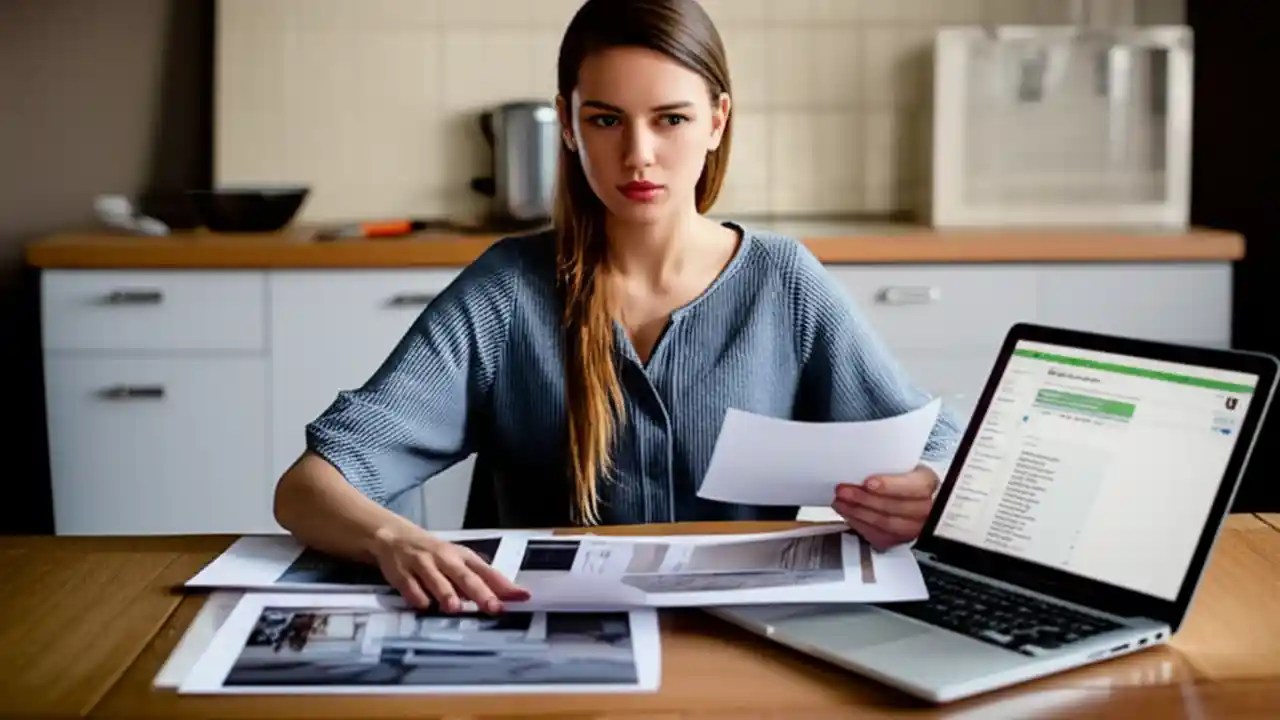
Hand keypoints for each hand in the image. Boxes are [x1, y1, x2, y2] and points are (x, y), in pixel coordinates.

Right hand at [368, 525, 529, 613]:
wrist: (394, 537)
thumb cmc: (434, 554)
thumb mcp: (457, 561)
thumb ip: (477, 580)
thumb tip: (504, 599)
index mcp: (463, 557)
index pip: (487, 571)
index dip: (504, 585)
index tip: (522, 596)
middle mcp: (445, 559)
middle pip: (465, 576)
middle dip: (480, 592)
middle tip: (493, 607)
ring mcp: (423, 564)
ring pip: (436, 579)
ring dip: (445, 593)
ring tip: (454, 607)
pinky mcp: (401, 573)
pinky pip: (410, 586)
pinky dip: (417, 596)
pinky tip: (422, 604)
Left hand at [832, 464, 938, 551]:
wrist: (904, 494)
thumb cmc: (899, 476)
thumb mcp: (897, 463)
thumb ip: (883, 464)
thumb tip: (858, 464)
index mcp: (928, 483)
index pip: (915, 487)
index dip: (890, 486)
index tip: (868, 483)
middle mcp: (927, 508)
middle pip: (897, 508)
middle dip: (865, 499)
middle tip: (844, 491)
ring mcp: (915, 528)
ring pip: (887, 524)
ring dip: (858, 513)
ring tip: (841, 502)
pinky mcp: (900, 540)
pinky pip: (879, 537)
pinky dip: (860, 525)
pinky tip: (848, 514)